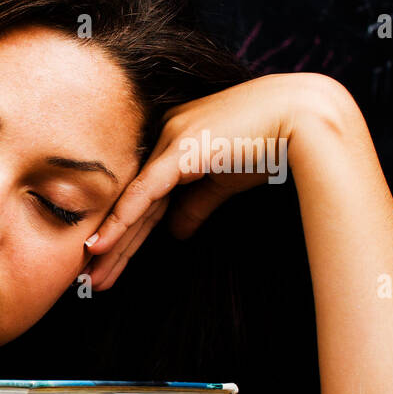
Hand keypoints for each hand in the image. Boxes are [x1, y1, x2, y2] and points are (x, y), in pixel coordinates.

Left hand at [82, 72, 321, 290]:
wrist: (304, 116)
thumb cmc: (271, 143)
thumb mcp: (226, 182)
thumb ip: (197, 205)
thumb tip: (176, 234)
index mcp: (174, 144)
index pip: (145, 198)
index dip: (125, 231)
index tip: (107, 261)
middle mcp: (164, 139)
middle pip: (133, 203)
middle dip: (113, 244)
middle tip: (88, 276)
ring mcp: (169, 141)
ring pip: (134, 203)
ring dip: (113, 242)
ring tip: (90, 274)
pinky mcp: (179, 150)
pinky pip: (144, 194)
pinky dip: (122, 221)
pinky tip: (101, 245)